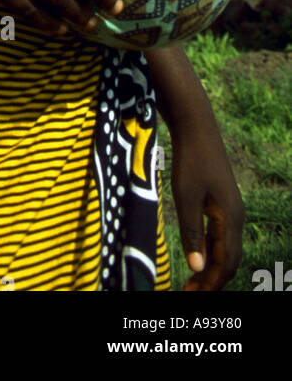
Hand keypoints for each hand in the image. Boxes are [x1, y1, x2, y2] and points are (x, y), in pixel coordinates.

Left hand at [169, 115, 243, 290]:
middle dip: (212, 280)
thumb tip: (198, 270)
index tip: (193, 296)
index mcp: (230, 219)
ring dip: (212, 267)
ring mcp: (231, 209)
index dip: (211, 283)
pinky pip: (222, 236)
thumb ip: (192, 234)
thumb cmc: (190, 160)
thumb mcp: (186, 198)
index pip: (226, 263)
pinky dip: (211, 251)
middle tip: (190, 293)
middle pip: (229, 260)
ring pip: (226, 249)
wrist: (197, 128)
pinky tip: (198, 255)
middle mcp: (236, 217)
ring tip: (193, 281)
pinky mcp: (223, 202)